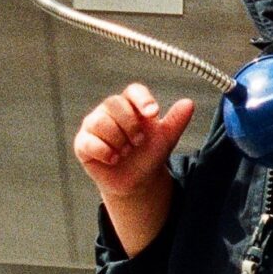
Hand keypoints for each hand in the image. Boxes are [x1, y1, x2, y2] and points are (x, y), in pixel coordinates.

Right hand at [74, 84, 193, 251]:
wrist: (137, 182)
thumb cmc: (149, 155)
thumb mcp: (166, 140)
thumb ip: (176, 121)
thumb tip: (189, 103)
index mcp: (131, 105)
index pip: (133, 91)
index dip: (142, 99)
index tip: (153, 113)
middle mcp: (110, 111)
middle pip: (114, 104)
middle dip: (130, 126)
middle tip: (138, 142)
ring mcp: (94, 126)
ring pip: (100, 122)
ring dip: (118, 140)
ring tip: (125, 152)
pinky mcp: (83, 143)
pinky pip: (88, 142)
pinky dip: (104, 151)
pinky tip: (114, 159)